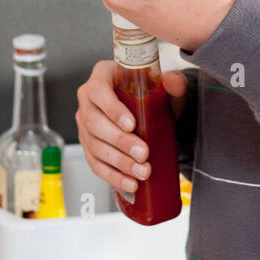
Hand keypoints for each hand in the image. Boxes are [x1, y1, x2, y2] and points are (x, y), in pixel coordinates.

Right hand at [76, 58, 189, 195]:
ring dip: (118, 163)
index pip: (99, 91)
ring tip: (141, 171)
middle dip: (120, 142)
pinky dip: (112, 176)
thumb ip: (173, 81)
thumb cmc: (153, 92)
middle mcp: (88, 99)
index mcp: (102, 76)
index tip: (132, 125)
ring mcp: (85, 123)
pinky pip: (95, 163)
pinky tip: (129, 183)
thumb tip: (173, 82)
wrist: (151, 109)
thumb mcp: (166, 85)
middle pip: (95, 122)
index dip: (112, 109)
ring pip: (95, 146)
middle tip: (143, 154)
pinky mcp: (89, 145)